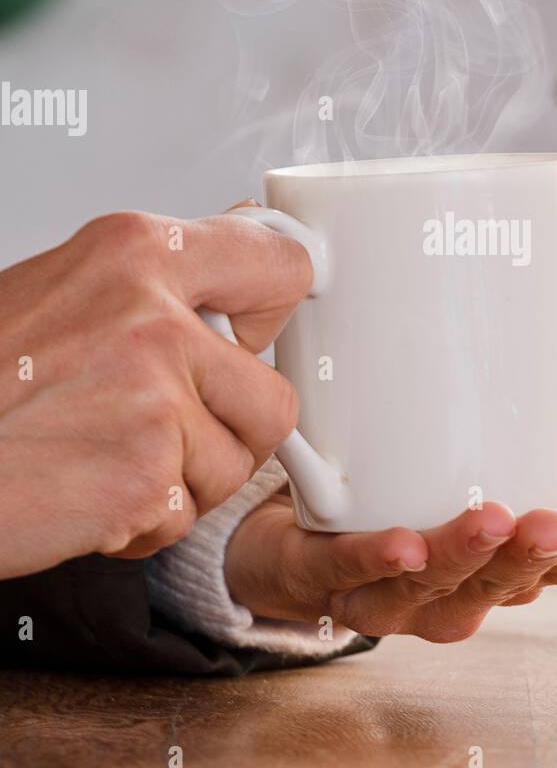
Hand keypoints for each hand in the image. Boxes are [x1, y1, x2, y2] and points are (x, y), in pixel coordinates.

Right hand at [0, 211, 311, 577]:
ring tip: (100, 459)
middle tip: (155, 430)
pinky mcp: (144, 472)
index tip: (266, 331)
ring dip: (178, 482)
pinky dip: (139, 523)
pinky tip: (82, 494)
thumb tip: (248, 244)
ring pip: (233, 464)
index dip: (277, 308)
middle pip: (274, 396)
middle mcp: (153, 312)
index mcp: (134, 249)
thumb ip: (157, 281)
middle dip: (225, 432)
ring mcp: (153, 394)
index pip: (280, 260)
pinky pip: (186, 514)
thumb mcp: (64, 290)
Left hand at [225, 392, 556, 641]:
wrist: (292, 530)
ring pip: (431, 587)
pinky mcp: (323, 575)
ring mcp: (386, 594)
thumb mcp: (495, 455)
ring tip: (488, 519)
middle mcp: (448, 592)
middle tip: (555, 521)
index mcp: (495, 567)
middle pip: (498, 585)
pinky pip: (351, 573)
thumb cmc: (409, 495)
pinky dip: (376, 561)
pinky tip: (401, 542)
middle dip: (529, 557)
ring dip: (462, 556)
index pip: (553, 571)